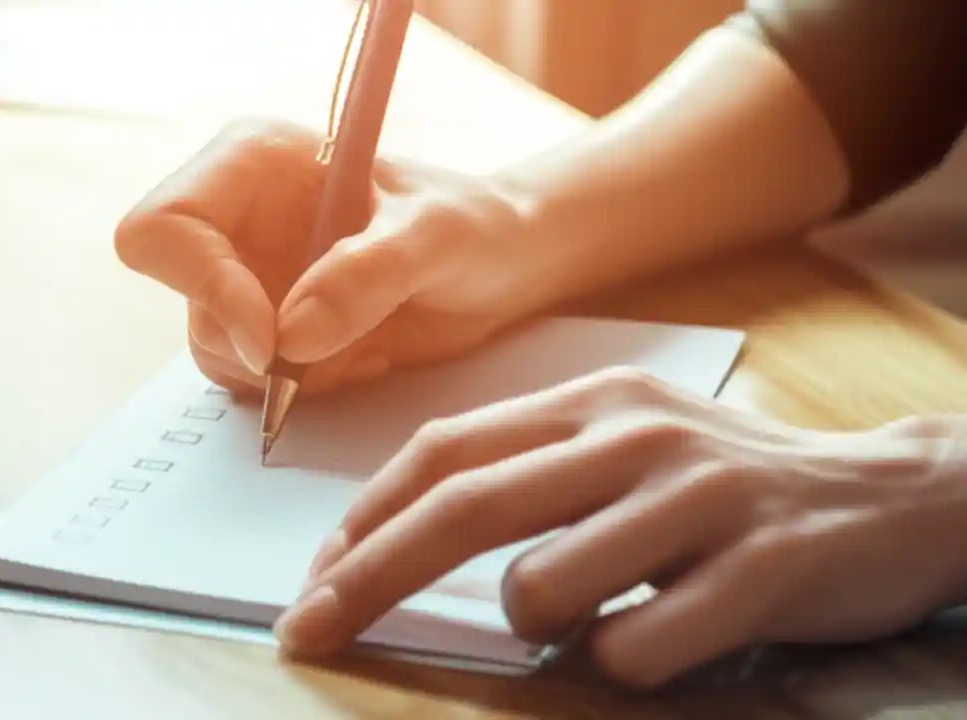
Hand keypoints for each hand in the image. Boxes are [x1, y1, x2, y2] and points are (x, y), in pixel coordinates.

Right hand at [115, 121, 555, 394]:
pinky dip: (305, 388)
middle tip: (321, 359)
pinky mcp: (269, 329)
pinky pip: (251, 380)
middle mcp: (237, 218)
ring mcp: (249, 277)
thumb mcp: (437, 237)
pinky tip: (362, 358)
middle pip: (181, 296)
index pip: (163, 225)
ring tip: (364, 346)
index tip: (272, 339)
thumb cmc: (476, 227)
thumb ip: (367, 274)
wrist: (505, 269)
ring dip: (285, 372)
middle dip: (245, 341)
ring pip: (213, 347)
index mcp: (253, 163)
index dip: (203, 286)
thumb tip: (290, 338)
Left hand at [274, 368, 966, 686]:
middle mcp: (636, 435)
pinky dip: (624, 662)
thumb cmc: (725, 488)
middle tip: (308, 632)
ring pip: (543, 586)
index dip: (364, 518)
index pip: (445, 453)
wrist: (891, 497)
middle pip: (464, 509)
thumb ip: (528, 476)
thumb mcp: (623, 451)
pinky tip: (668, 638)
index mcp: (591, 402)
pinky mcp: (761, 566)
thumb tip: (399, 534)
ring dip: (536, 625)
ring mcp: (699, 497)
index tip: (314, 579)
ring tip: (599, 616)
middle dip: (367, 578)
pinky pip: (638, 648)